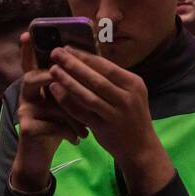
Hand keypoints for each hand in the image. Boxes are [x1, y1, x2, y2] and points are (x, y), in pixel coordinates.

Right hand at [10, 34, 88, 192]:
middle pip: (35, 77)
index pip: (32, 63)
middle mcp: (26, 94)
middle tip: (78, 87)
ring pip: (49, 103)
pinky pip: (51, 124)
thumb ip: (72, 84)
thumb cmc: (59, 124)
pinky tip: (78, 139)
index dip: (29, 50)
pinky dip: (68, 131)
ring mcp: (24, 110)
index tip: (28, 33)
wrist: (42, 154)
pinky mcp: (27, 128)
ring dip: (71, 114)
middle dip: (59, 81)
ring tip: (86, 127)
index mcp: (37, 85)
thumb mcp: (66, 102)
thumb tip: (92, 58)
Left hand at [45, 46, 173, 195]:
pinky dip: (67, 100)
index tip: (68, 48)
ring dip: (68, 81)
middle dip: (74, 64)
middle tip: (55, 53)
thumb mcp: (131, 94)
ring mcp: (116, 114)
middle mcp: (127, 98)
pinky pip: (82, 112)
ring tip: (53, 69)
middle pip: (96, 78)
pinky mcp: (105, 128)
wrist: (141, 148)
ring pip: (88, 94)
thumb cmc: (132, 117)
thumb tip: (87, 58)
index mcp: (134, 84)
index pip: (106, 66)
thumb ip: (113, 79)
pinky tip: (55, 90)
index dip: (85, 56)